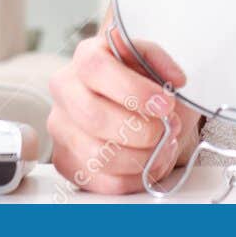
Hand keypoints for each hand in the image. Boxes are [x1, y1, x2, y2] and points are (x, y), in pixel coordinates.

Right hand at [47, 29, 202, 194]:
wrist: (140, 109)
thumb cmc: (145, 85)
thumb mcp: (157, 64)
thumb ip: (163, 64)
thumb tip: (173, 80)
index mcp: (87, 56)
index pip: (96, 68)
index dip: (133, 90)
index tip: (165, 104)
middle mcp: (66, 89)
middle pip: (93, 116)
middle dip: (141, 130)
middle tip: (168, 129)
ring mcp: (62, 126)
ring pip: (97, 155)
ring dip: (142, 157)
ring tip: (163, 147)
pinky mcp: (66, 160)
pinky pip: (101, 180)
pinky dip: (135, 177)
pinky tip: (150, 163)